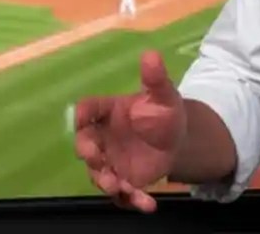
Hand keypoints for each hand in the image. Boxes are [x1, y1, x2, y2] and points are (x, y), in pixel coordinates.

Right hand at [73, 50, 186, 212]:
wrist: (178, 139)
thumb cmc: (163, 112)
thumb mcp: (163, 94)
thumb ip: (155, 78)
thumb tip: (151, 54)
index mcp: (106, 112)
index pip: (87, 110)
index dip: (82, 115)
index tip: (81, 118)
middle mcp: (103, 138)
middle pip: (85, 145)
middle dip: (88, 154)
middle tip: (96, 160)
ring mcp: (111, 162)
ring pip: (99, 174)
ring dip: (106, 182)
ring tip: (120, 188)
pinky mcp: (125, 181)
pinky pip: (123, 194)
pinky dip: (133, 201)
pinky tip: (148, 203)